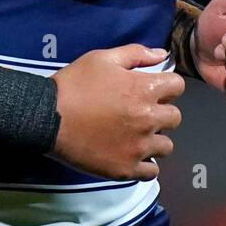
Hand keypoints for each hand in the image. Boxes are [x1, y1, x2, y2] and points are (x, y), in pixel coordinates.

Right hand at [47, 44, 183, 180]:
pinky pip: (151, 171)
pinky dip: (145, 164)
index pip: (178, 86)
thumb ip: (136, 54)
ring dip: (155, 139)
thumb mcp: (102, 58)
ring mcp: (138, 147)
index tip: (151, 89)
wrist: (47, 117)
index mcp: (145, 89)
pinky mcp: (126, 168)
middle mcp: (148, 119)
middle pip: (175, 118)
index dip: (166, 86)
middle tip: (141, 112)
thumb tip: (162, 54)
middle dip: (162, 112)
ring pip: (166, 146)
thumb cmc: (75, 83)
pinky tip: (131, 154)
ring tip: (135, 135)